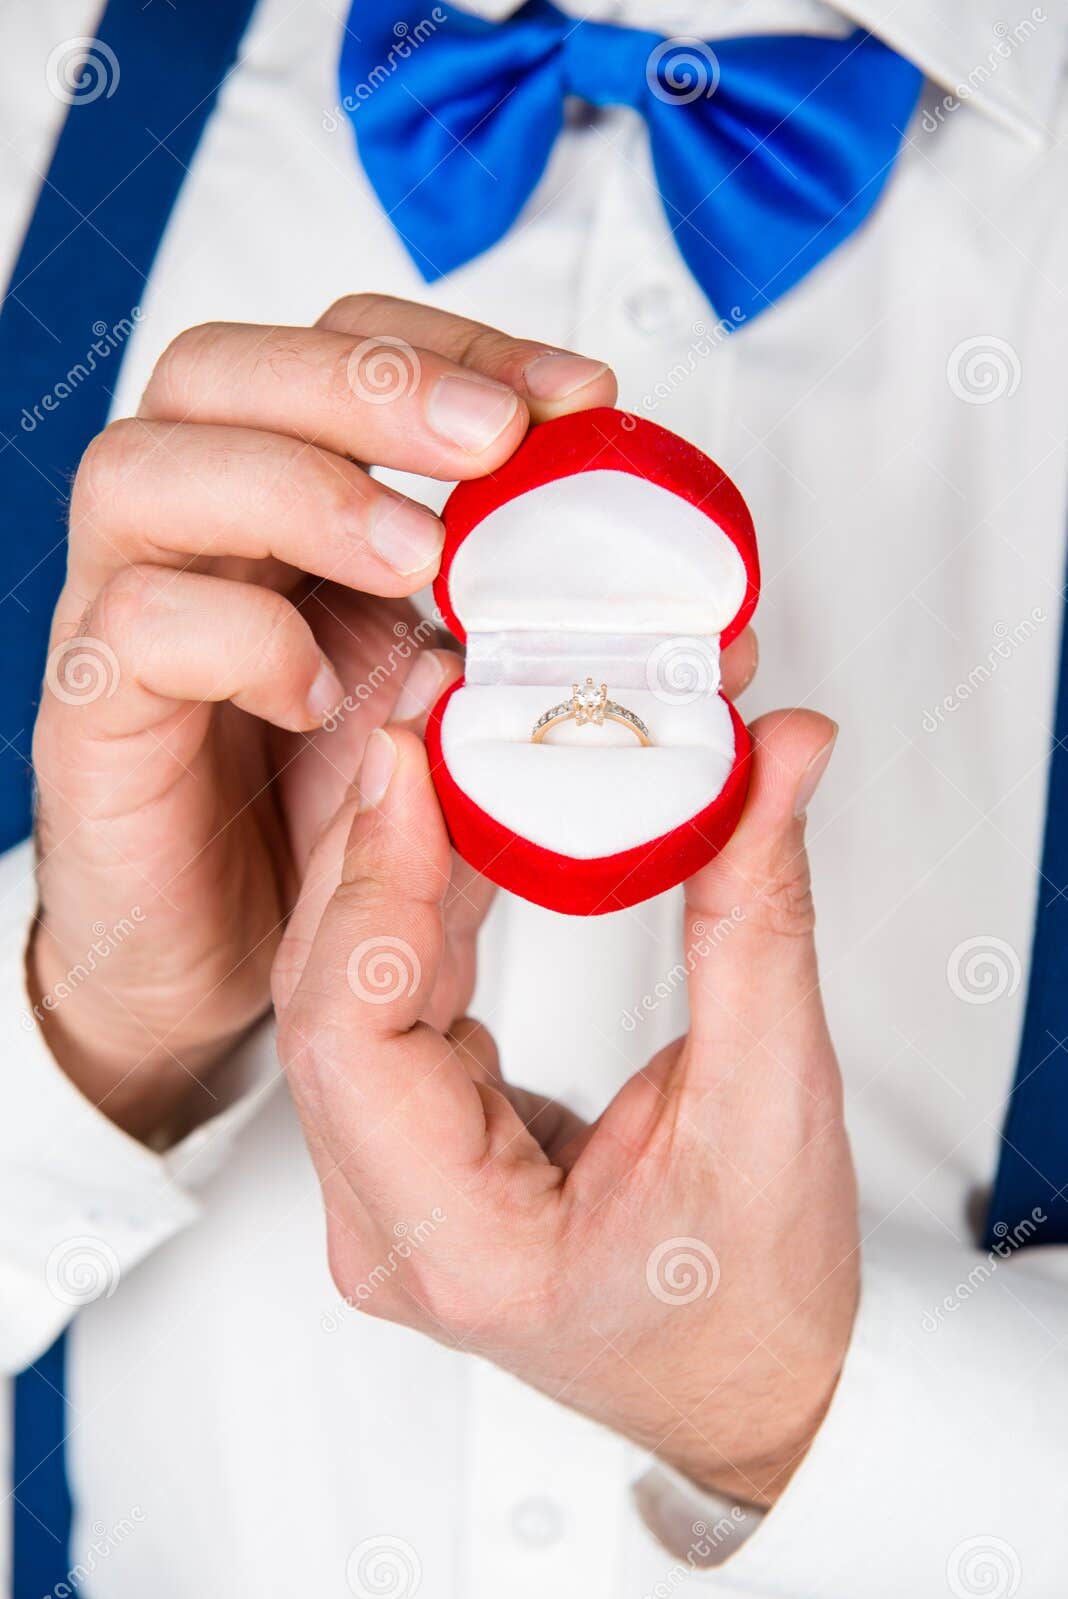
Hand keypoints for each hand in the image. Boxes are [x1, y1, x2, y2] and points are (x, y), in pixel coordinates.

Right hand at [30, 296, 616, 1141]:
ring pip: (143, 470)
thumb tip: (701, 641)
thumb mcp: (454, 718)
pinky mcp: (93, 713)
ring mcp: (123, 611)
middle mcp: (190, 533)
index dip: (455, 347)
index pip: (337, 350)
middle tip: (496, 442)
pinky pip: (135, 625)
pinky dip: (241, 639)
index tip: (577, 397)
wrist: (213, 954)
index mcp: (280, 501)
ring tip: (418, 560)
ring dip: (302, 489)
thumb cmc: (317, 819)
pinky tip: (319, 695)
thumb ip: (538, 661)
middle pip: (220, 369)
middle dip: (374, 383)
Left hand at [273, 676, 856, 1505]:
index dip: (372, 884)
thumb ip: (757, 917)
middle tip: (434, 709)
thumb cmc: (755, 1296)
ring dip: (396, 858)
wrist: (752, 1382)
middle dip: (378, 839)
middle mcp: (389, 1223)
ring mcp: (387, 1187)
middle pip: (329, 997)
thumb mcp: (771, 1104)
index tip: (412, 759)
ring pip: (346, 987)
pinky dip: (419, 904)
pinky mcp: (410, 1144)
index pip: (351, 1042)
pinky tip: (458, 826)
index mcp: (455, 1248)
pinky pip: (385, 1001)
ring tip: (449, 741)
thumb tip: (776, 755)